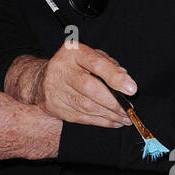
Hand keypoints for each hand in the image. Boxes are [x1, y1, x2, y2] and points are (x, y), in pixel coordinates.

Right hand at [7, 44, 136, 127]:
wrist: (42, 80)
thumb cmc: (75, 67)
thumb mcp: (91, 57)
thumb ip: (109, 65)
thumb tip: (125, 80)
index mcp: (73, 52)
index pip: (97, 64)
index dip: (115, 77)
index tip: (132, 89)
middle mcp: (62, 69)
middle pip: (90, 88)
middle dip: (113, 102)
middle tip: (128, 110)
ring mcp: (56, 89)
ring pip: (87, 107)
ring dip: (109, 115)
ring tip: (125, 118)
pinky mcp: (55, 106)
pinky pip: (82, 117)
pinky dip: (100, 122)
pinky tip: (113, 122)